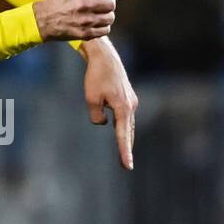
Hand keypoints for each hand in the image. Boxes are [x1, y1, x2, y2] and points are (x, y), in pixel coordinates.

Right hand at [33, 0, 115, 40]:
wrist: (43, 20)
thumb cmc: (59, 2)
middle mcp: (84, 3)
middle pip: (111, 3)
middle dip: (107, 4)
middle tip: (101, 6)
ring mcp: (86, 20)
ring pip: (110, 17)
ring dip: (106, 16)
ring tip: (98, 16)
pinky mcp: (86, 33)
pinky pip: (106, 30)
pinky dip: (102, 28)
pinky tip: (94, 25)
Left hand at [81, 37, 137, 169]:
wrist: (104, 57)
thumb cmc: (96, 77)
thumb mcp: (91, 99)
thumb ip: (97, 116)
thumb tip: (103, 123)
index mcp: (124, 109)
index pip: (123, 136)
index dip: (124, 152)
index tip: (128, 166)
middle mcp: (131, 106)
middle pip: (129, 132)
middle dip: (127, 148)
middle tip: (126, 165)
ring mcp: (131, 101)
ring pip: (128, 124)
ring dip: (125, 137)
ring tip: (125, 152)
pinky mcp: (128, 97)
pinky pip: (125, 115)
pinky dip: (123, 125)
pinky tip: (121, 130)